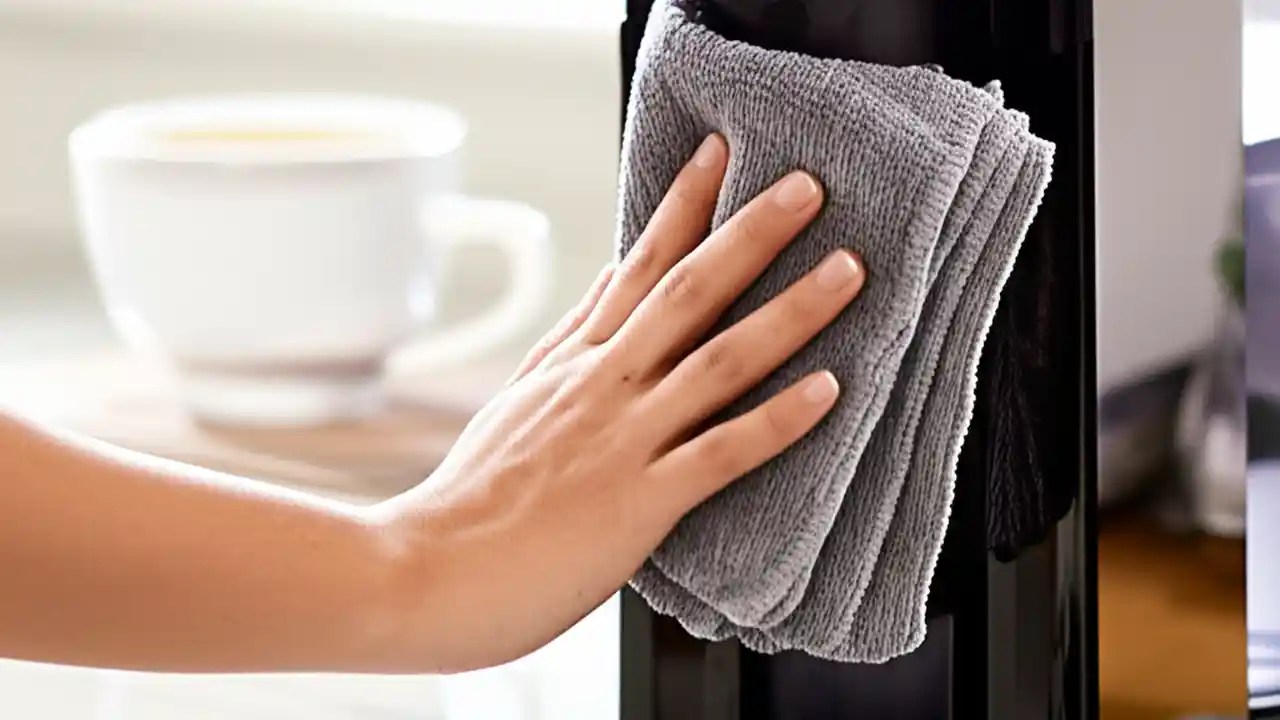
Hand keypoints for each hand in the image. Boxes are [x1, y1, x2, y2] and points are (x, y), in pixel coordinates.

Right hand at [373, 133, 865, 671]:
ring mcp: (623, 439)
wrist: (428, 571)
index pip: (637, 265)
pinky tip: (827, 390)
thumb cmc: (473, 497)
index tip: (722, 154)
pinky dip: (776, 421)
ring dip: (788, 313)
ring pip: (719, 361)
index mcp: (576, 362)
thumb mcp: (520, 398)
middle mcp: (604, 385)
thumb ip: (573, 337)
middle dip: (751, 233)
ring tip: (846, 272)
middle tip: (808, 187)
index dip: (683, 205)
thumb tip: (613, 272)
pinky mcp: (640, 502)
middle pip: (687, 292)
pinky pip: (721, 453)